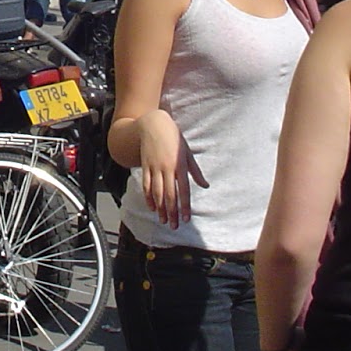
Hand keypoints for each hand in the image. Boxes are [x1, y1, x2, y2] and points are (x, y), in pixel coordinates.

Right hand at [137, 110, 209, 228]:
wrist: (153, 124)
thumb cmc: (174, 138)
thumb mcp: (187, 153)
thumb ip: (195, 171)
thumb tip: (205, 186)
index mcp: (180, 165)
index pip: (183, 190)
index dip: (185, 206)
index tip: (186, 219)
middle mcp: (167, 168)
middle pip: (170, 195)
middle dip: (172, 212)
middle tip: (174, 226)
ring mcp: (154, 167)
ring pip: (157, 193)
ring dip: (160, 208)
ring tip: (163, 221)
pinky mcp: (145, 166)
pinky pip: (146, 185)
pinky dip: (148, 197)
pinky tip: (152, 207)